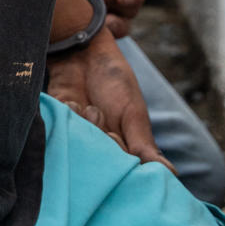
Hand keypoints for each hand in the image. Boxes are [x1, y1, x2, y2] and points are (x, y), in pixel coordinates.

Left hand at [44, 30, 168, 168]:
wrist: (85, 52)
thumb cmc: (115, 82)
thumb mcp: (133, 114)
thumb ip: (144, 145)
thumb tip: (169, 174)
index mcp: (119, 148)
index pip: (118, 167)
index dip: (114, 151)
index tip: (113, 134)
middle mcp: (96, 146)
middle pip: (96, 160)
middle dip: (97, 137)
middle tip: (98, 113)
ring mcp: (75, 135)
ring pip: (76, 146)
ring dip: (82, 124)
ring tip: (87, 105)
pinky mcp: (54, 123)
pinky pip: (56, 131)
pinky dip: (66, 116)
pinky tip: (71, 100)